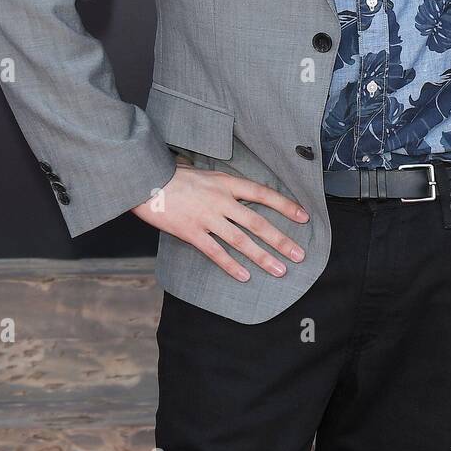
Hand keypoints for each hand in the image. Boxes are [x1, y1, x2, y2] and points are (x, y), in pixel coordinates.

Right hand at [131, 161, 309, 281]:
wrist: (146, 180)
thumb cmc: (176, 177)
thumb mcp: (207, 173)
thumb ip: (226, 186)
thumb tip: (245, 195)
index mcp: (227, 183)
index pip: (263, 194)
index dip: (285, 206)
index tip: (304, 217)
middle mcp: (221, 200)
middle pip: (257, 223)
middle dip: (281, 240)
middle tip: (299, 255)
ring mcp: (206, 217)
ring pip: (241, 241)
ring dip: (262, 257)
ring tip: (279, 270)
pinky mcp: (191, 232)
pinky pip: (215, 252)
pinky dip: (231, 266)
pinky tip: (245, 277)